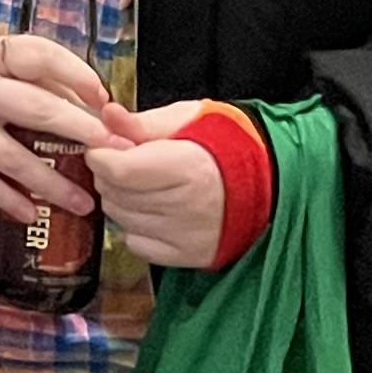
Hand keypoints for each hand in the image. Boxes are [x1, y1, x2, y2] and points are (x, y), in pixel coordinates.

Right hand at [0, 35, 121, 218]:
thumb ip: (36, 73)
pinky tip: (31, 212)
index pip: (38, 55)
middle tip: (114, 156)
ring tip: (83, 203)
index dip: (77, 75)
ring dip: (51, 183)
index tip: (106, 102)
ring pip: (10, 156)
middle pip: (35, 109)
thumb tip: (92, 105)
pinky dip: (7, 198)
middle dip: (80, 134)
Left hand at [89, 100, 229, 267]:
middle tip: (123, 163)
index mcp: (188, 167)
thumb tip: (107, 115)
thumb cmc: (227, 144)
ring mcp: (189, 236)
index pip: (120, 170)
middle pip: (116, 195)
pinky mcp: (190, 257)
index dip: (100, 157)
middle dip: (108, 176)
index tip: (102, 148)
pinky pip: (137, 245)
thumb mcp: (188, 120)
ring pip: (122, 220)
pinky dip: (136, 228)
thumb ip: (143, 122)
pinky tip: (154, 210)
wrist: (271, 181)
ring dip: (120, 200)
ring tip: (141, 185)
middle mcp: (188, 207)